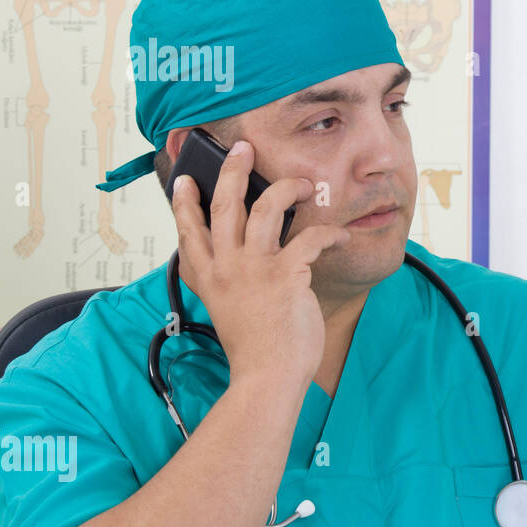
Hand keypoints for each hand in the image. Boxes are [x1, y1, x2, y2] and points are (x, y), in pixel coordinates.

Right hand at [170, 140, 349, 388]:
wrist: (267, 377)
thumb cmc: (255, 350)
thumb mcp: (226, 312)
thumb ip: (227, 285)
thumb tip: (241, 263)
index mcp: (207, 278)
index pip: (189, 233)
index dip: (184, 204)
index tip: (183, 181)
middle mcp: (226, 268)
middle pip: (223, 206)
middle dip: (232, 172)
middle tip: (242, 148)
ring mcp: (253, 269)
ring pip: (263, 209)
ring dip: (287, 189)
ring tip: (303, 183)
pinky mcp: (286, 274)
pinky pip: (310, 238)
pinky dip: (330, 232)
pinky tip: (342, 234)